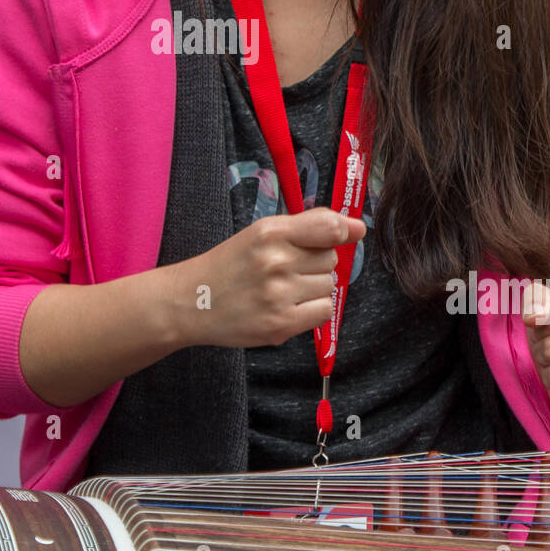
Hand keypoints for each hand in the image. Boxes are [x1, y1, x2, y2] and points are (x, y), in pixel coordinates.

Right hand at [173, 207, 366, 350]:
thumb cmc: (230, 264)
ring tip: (282, 289)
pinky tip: (288, 306)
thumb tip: (358, 227)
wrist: (191, 301)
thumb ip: (309, 225)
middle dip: (315, 262)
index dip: (343, 231)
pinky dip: (312, 310)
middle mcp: (276, 261)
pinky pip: (324, 311)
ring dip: (313, 288)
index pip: (329, 227)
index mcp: (270, 232)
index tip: (349, 234)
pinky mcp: (281, 325)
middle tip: (286, 268)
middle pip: (330, 258)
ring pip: (328, 285)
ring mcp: (279, 295)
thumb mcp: (261, 233)